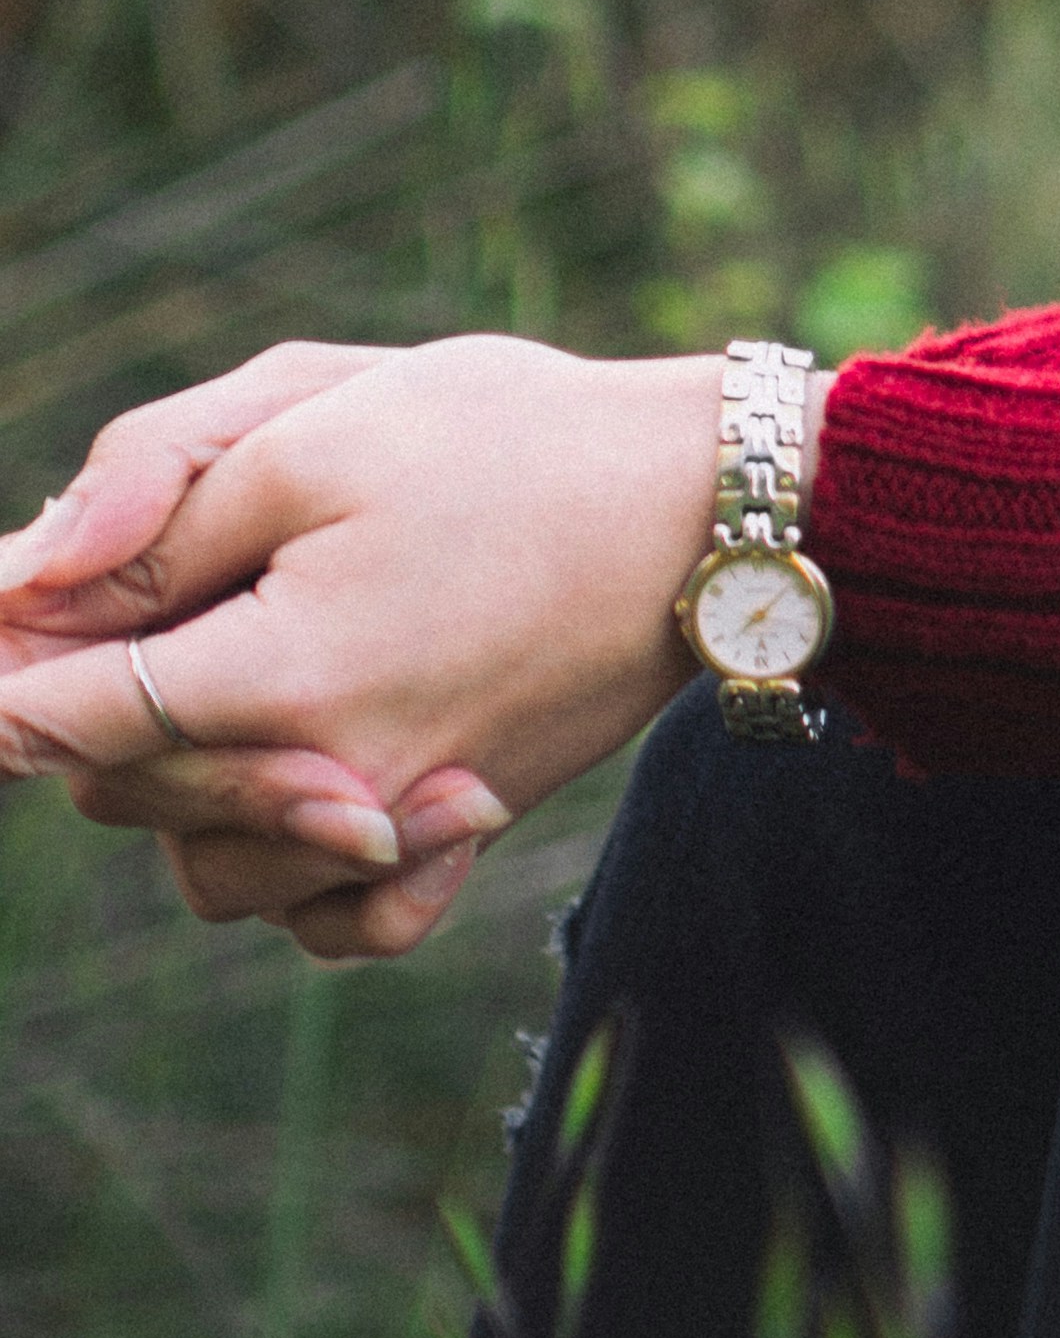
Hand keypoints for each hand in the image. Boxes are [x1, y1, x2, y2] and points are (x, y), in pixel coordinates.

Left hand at [0, 332, 725, 959]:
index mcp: (286, 671)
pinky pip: (329, 922)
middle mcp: (336, 779)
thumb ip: (153, 492)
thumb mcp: (318, 414)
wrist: (711, 506)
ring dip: (180, 787)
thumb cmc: (514, 437)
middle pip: (120, 794)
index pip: (66, 718)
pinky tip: (300, 783)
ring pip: (205, 870)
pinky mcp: (460, 835)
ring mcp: (402, 821)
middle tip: (132, 583)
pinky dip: (294, 877)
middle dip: (90, 700)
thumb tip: (23, 573)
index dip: (4, 676)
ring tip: (222, 666)